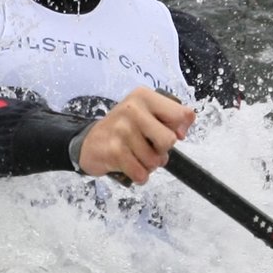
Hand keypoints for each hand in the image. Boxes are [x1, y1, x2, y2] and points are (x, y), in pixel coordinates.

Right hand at [73, 87, 195, 184]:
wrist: (89, 143)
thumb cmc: (123, 130)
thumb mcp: (146, 114)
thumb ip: (170, 118)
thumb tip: (183, 131)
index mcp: (144, 96)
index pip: (182, 114)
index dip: (180, 129)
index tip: (169, 132)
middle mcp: (132, 108)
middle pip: (169, 140)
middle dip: (162, 151)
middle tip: (149, 147)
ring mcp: (122, 129)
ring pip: (155, 161)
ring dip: (149, 165)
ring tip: (136, 155)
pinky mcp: (114, 150)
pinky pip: (141, 173)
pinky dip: (139, 176)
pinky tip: (129, 165)